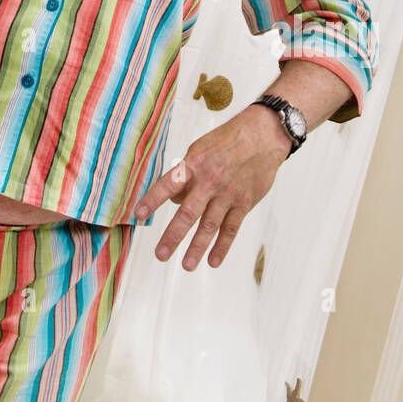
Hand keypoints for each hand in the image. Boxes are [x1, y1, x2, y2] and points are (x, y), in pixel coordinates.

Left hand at [133, 104, 290, 270]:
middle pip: (188, 213)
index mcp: (194, 164)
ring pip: (210, 226)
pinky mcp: (244, 203)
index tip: (138, 215)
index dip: (153, 200)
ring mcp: (228, 194)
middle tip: (160, 254)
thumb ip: (185, 174)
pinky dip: (222, 246)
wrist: (263, 136)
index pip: (168, 185)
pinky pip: (231, 228)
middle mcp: (209, 181)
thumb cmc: (228, 140)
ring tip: (186, 265)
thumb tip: (172, 200)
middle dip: (173, 236)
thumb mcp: (200, 149)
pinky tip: (213, 260)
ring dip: (197, 248)